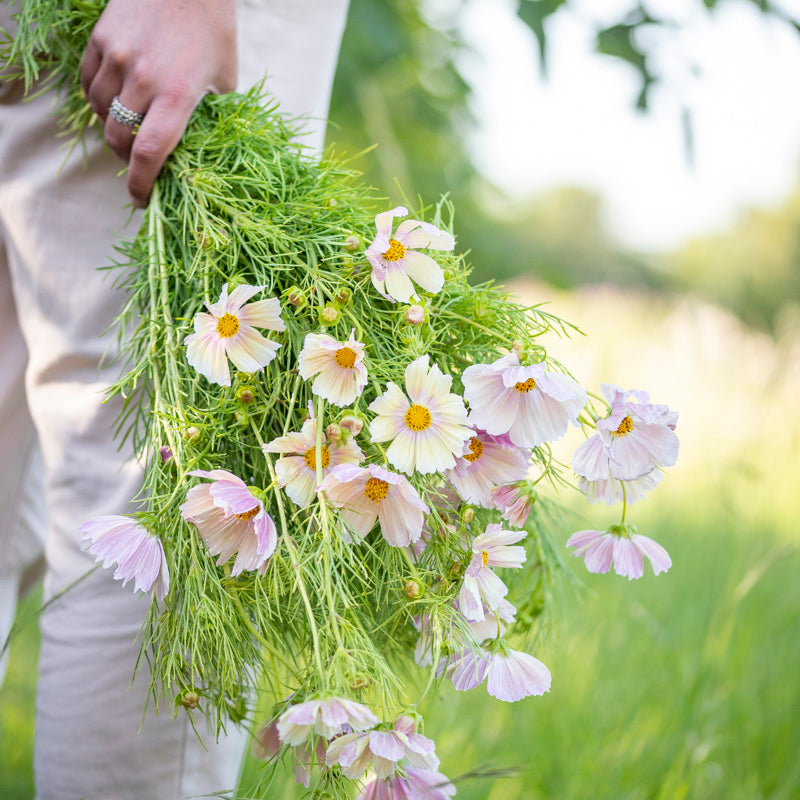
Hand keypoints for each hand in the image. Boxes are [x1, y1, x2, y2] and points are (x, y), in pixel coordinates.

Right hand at [80, 0, 236, 207]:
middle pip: (119, 139)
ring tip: (131, 133)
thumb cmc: (213, 27)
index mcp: (179, 93)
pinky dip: (99, 103)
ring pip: (101, 114)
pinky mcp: (101, 39)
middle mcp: (143, 77)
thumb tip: (199, 147)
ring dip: (113, 132)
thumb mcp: (224, 78)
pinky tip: (115, 105)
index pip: (150, 153)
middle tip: (141, 167)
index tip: (143, 201)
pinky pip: (89, 85)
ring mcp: (116, 56)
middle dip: (128, 162)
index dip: (143, 184)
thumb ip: (210, 114)